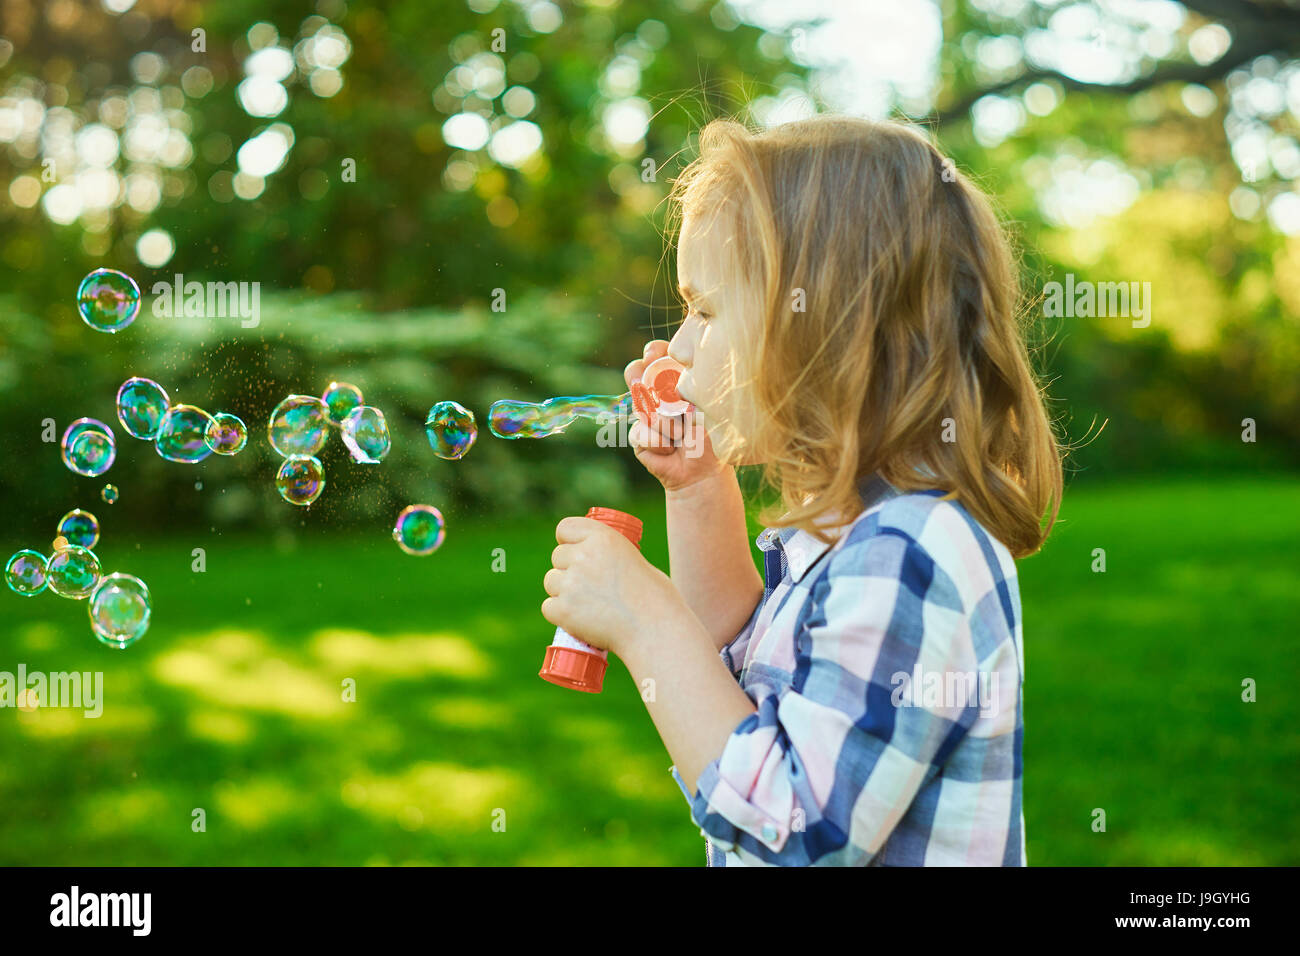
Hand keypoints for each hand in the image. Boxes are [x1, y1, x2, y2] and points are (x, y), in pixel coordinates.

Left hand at [541, 515, 683, 658]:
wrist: (655, 630)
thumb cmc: (655, 599)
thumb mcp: (635, 560)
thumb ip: (611, 557)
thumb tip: (597, 566)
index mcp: (603, 537)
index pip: (565, 528)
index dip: (567, 540)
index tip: (573, 550)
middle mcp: (583, 555)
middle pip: (557, 557)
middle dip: (568, 569)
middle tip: (588, 586)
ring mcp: (571, 583)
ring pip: (551, 582)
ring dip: (562, 591)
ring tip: (587, 605)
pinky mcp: (563, 609)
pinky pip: (549, 607)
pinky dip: (560, 614)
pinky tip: (578, 620)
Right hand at [624, 340, 724, 492]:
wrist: (706, 471)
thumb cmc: (713, 434)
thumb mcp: (704, 403)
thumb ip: (686, 384)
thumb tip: (669, 370)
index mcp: (676, 379)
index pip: (658, 354)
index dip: (653, 352)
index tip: (654, 355)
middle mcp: (657, 393)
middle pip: (636, 372)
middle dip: (639, 375)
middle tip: (647, 385)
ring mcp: (645, 414)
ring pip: (640, 405)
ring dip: (663, 422)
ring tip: (681, 434)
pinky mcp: (638, 436)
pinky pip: (639, 431)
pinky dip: (658, 442)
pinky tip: (670, 450)